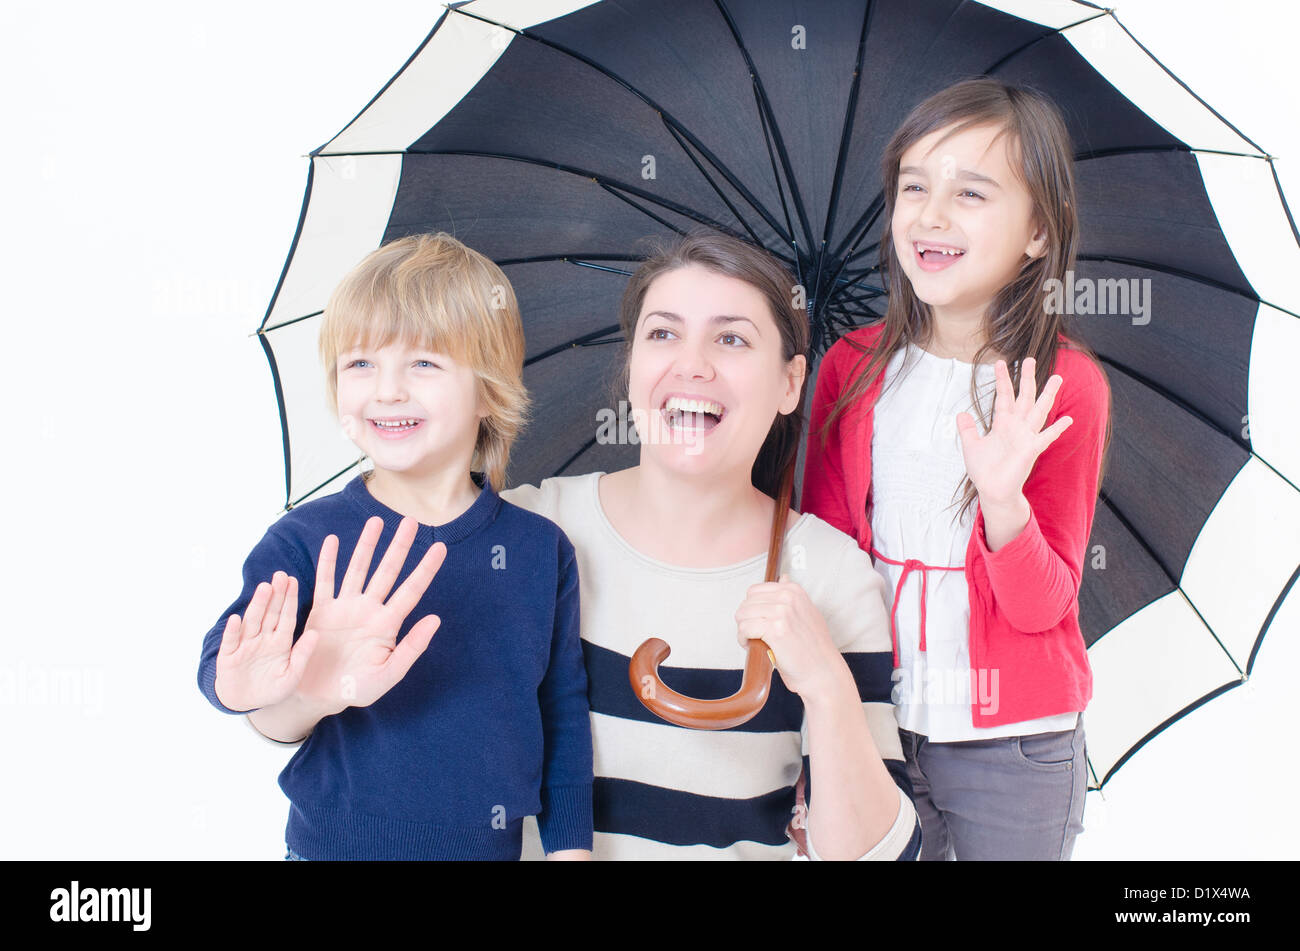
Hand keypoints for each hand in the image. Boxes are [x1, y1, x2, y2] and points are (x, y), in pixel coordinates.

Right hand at [215, 571, 318, 711]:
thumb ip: (302, 655)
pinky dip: (233, 631)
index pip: (287, 617)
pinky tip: (236, 619)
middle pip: (270, 613)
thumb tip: (316, 634)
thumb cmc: (272, 689)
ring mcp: (245, 645)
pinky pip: (231, 642)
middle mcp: (263, 639)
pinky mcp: (229, 656)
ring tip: (264, 588)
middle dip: (275, 595)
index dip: (290, 600)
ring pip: (252, 622)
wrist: (245, 702)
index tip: (294, 581)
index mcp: (280, 642)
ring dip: (257, 606)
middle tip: (280, 575)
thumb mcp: (292, 675)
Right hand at [294, 516, 446, 714]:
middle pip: (387, 571)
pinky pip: (325, 581)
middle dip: (398, 547)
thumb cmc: (355, 689)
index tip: (440, 547)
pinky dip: (327, 561)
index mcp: (387, 625)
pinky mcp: (322, 611)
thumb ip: (411, 647)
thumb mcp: (388, 674)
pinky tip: (332, 541)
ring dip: (366, 545)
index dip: (425, 569)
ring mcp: (345, 608)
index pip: (411, 590)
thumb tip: (435, 620)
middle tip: (410, 520)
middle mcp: (369, 610)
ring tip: (376, 521)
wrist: (317, 696)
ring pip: (357, 569)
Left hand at [735, 574, 847, 698]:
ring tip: (753, 641)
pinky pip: (745, 629)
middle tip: (754, 635)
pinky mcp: (775, 630)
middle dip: (745, 619)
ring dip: (743, 630)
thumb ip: (793, 597)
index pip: (754, 591)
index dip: (752, 609)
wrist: (823, 672)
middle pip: (746, 603)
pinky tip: (751, 646)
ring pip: (742, 615)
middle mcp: (788, 597)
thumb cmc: (813, 647)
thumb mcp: (808, 613)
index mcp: (794, 590)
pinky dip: (743, 639)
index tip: (758, 622)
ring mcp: (782, 612)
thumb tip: (783, 578)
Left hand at [956, 356, 1072, 506]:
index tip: (1000, 362)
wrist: (992, 490)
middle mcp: (1016, 427)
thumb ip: (968, 429)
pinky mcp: (1031, 450)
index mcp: (1002, 423)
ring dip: (1048, 395)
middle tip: (1030, 358)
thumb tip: (961, 414)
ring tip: (1057, 378)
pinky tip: (1068, 419)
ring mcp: (1026, 437)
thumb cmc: (984, 470)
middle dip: (1027, 378)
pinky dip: (1057, 429)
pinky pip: (1046, 437)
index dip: (1002, 380)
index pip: (1003, 397)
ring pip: (1038, 411)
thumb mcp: (971, 446)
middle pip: (1024, 397)